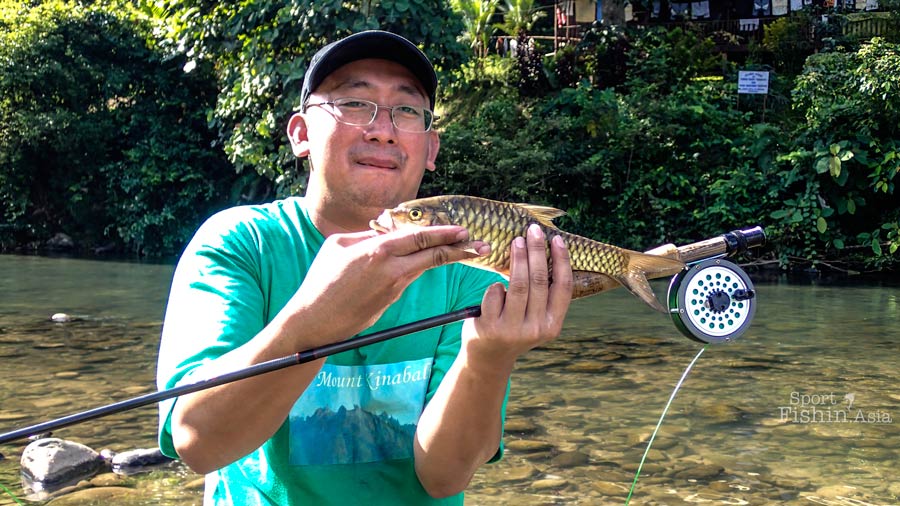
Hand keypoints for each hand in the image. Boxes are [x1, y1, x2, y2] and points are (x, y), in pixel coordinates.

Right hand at [281, 226, 489, 344]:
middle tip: (483, 244)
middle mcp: (391, 268)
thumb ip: (366, 236)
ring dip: (450, 258)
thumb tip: (384, 230)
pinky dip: (425, 268)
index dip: (445, 232)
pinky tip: (436, 262)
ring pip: (426, 267)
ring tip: (472, 252)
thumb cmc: (322, 280)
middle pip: (433, 254)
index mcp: (378, 250)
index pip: (420, 236)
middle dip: (461, 248)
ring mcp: (393, 286)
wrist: (317, 319)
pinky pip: (410, 278)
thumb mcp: (339, 246)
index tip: (464, 229)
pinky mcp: (391, 299)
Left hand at [463, 224, 572, 367]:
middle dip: (536, 251)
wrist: (489, 357)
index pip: (563, 288)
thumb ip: (543, 296)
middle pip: (539, 281)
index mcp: (552, 325)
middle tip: (533, 231)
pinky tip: (496, 286)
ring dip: (517, 258)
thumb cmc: (515, 329)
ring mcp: (511, 329)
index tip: (557, 239)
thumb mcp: (536, 319)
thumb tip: (547, 252)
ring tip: (516, 241)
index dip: (562, 261)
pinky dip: (495, 285)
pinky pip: (494, 293)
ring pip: (517, 284)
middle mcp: (535, 329)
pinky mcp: (490, 327)